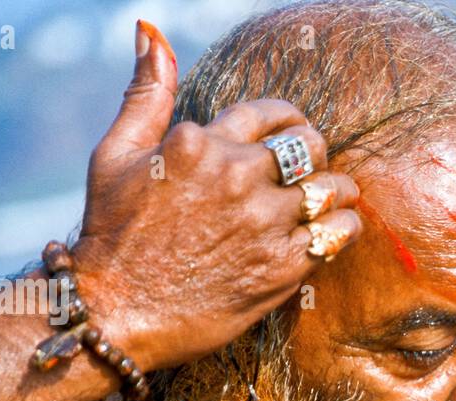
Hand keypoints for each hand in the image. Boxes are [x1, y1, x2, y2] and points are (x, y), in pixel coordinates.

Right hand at [71, 20, 360, 371]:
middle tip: (313, 171)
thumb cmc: (111, 234)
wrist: (117, 312)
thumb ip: (145, 94)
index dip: (289, 123)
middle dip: (317, 154)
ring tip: (330, 201)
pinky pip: (338, 231)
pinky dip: (344, 227)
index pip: (272, 115)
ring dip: (337, 191)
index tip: (292, 137)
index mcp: (202, 142)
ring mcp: (264, 221)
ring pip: (332, 187)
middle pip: (311, 146)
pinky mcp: (283, 266)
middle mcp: (237, 176)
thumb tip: (151, 31)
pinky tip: (333, 231)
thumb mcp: (115, 154)